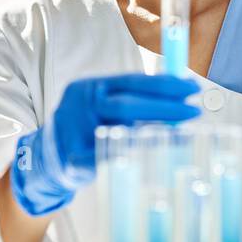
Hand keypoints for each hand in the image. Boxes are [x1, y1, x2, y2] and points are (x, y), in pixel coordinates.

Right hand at [10, 73, 199, 216]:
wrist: (46, 154)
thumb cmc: (87, 124)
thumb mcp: (104, 102)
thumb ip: (134, 97)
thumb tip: (179, 93)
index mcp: (91, 87)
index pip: (132, 81)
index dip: (165, 85)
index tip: (192, 88)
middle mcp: (82, 105)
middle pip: (128, 104)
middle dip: (166, 107)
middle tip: (194, 111)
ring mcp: (76, 133)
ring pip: (121, 131)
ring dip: (156, 131)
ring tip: (183, 132)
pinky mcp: (74, 159)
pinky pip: (108, 157)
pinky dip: (132, 154)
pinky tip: (155, 153)